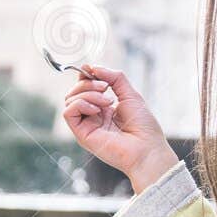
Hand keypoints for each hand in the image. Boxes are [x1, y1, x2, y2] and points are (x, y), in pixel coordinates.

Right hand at [60, 64, 177, 191]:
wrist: (147, 149)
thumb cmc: (143, 126)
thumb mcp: (130, 93)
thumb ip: (114, 77)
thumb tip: (92, 67)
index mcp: (103, 108)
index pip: (84, 87)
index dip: (85, 75)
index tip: (92, 69)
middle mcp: (92, 116)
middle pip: (74, 91)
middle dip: (88, 83)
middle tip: (106, 88)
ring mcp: (86, 125)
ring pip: (70, 100)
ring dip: (88, 93)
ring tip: (108, 101)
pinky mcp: (82, 134)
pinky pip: (68, 112)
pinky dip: (81, 104)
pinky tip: (97, 109)